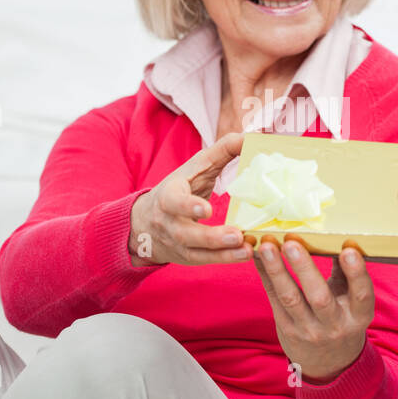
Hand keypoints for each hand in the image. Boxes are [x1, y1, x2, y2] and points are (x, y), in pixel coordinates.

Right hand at [127, 132, 250, 266]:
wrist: (146, 222)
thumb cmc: (180, 187)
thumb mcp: (195, 166)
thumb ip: (222, 150)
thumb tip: (251, 137)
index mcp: (168, 196)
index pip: (173, 201)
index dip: (188, 206)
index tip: (207, 210)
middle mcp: (169, 222)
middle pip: (186, 233)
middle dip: (211, 237)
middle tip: (236, 235)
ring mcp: (177, 243)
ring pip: (197, 252)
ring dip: (222, 253)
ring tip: (246, 248)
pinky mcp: (188, 257)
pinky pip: (205, 261)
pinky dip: (225, 259)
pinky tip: (245, 254)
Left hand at [253, 240, 374, 383]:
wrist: (330, 363)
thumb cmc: (343, 319)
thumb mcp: (352, 301)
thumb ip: (346, 272)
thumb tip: (338, 236)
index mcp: (359, 315)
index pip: (362, 294)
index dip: (356, 273)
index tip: (348, 249)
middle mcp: (335, 325)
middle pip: (319, 297)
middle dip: (305, 269)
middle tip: (292, 243)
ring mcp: (309, 330)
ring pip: (291, 298)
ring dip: (277, 270)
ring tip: (268, 247)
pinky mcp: (287, 329)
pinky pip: (274, 299)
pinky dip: (266, 276)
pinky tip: (259, 257)